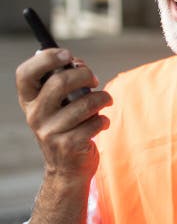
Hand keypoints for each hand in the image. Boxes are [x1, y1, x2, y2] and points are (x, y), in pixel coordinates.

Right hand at [16, 49, 111, 182]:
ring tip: (105, 102)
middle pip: (60, 82)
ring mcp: (50, 132)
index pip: (25, 74)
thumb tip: (76, 62)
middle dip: (85, 75)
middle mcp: (35, 115)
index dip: (46, 58)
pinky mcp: (69, 145)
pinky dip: (104, 120)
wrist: (67, 168)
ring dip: (102, 99)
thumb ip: (64, 82)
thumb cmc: (67, 127)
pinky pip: (96, 122)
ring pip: (86, 103)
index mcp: (29, 101)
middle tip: (95, 80)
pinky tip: (100, 124)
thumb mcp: (58, 105)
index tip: (68, 55)